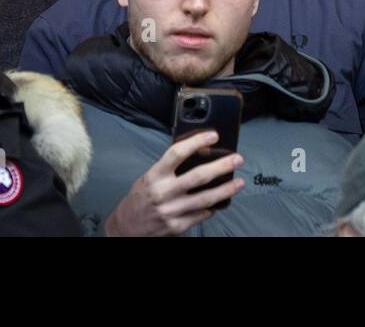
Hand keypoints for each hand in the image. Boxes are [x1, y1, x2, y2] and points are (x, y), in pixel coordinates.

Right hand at [104, 132, 244, 236]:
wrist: (125, 228)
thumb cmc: (140, 199)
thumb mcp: (149, 178)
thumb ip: (169, 169)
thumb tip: (199, 155)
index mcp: (155, 176)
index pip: (177, 153)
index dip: (197, 142)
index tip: (214, 135)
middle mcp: (163, 193)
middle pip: (198, 176)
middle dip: (222, 166)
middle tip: (237, 159)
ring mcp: (170, 211)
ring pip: (205, 199)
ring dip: (226, 190)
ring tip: (239, 183)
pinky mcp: (176, 226)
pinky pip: (201, 215)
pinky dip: (213, 208)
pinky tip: (220, 202)